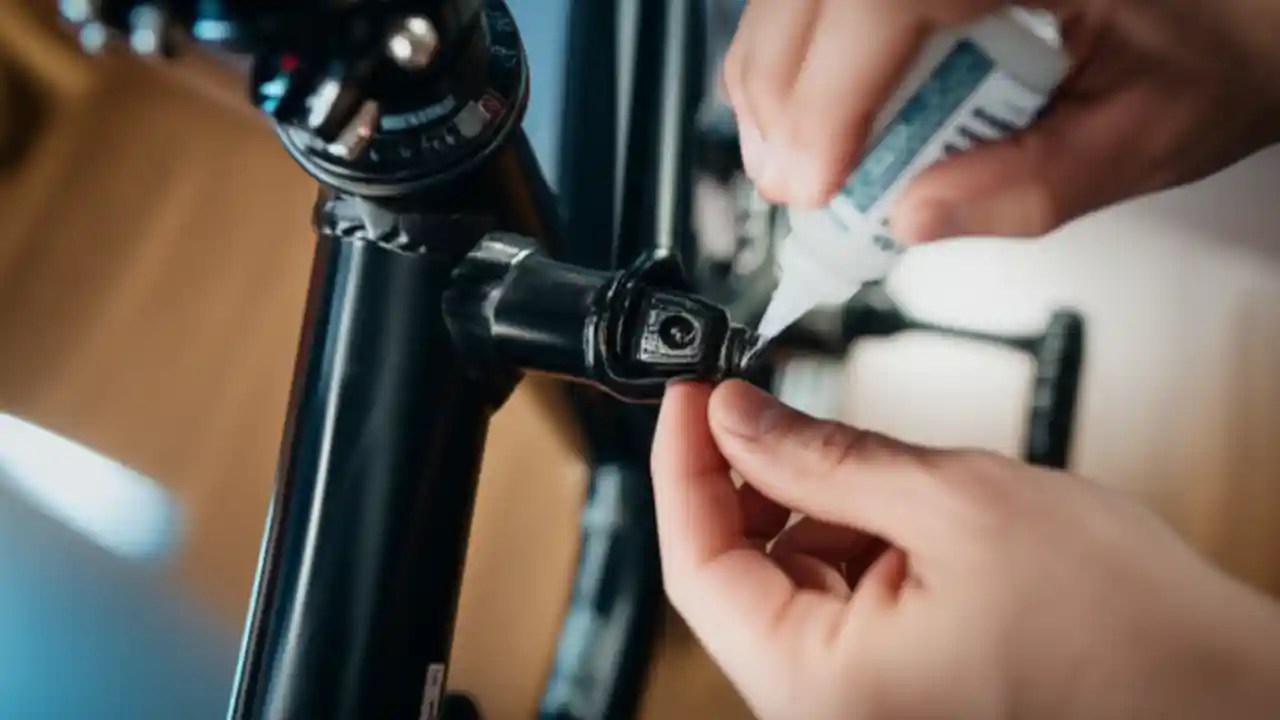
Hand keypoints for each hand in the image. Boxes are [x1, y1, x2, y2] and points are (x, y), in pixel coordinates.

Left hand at [651, 380, 1279, 718]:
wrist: (1225, 697)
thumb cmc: (1128, 635)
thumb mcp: (958, 504)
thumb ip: (826, 455)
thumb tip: (737, 416)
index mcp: (820, 686)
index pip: (696, 565)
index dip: (683, 466)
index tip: (693, 393)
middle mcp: (826, 709)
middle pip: (739, 570)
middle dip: (757, 477)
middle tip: (779, 401)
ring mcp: (861, 701)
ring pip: (792, 576)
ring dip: (819, 504)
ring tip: (892, 470)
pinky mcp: (896, 683)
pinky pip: (840, 597)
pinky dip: (858, 536)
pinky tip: (908, 507)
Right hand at [724, 0, 1279, 241]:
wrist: (1245, 3)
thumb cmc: (1214, 49)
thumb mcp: (1142, 137)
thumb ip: (1026, 187)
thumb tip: (909, 218)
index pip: (892, 1)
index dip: (830, 96)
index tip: (814, 185)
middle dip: (786, 100)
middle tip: (792, 191)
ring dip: (775, 82)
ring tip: (792, 166)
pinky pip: (816, 2)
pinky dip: (793, 61)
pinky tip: (806, 119)